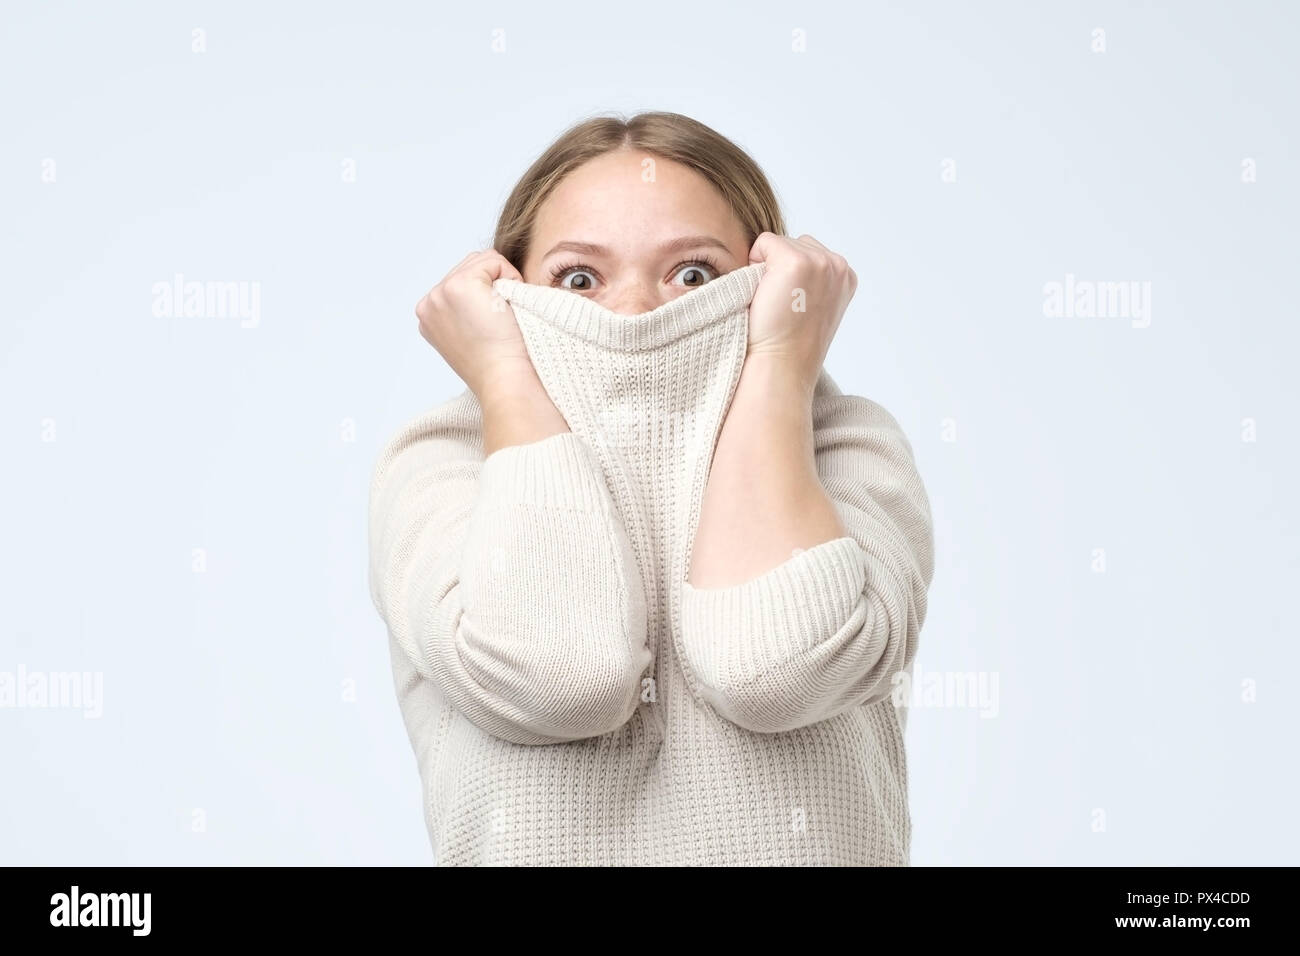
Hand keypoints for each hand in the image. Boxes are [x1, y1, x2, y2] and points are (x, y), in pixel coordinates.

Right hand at [415, 249, 534, 399]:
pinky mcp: (460, 285)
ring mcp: (441, 293)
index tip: (493, 325)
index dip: (487, 293)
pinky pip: (494, 261)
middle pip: (470, 265)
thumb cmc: (499, 365)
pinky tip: (507, 308)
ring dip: (502, 281)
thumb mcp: (472, 335)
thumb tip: (486, 288)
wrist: (504, 380)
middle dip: (493, 284)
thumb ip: (466, 310)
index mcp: (429, 316)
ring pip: (481, 261)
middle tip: (503, 319)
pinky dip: (510, 278)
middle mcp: (429, 303)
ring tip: (504, 314)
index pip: (460, 278)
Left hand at [745, 232, 856, 394]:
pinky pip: (764, 243)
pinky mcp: (797, 262)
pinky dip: (755, 264)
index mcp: (845, 277)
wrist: (780, 365)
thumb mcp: (813, 308)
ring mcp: (820, 262)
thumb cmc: (788, 345)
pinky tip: (765, 295)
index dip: (789, 278)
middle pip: (794, 244)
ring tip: (774, 302)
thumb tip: (786, 266)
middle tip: (781, 307)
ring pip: (779, 243)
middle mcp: (838, 267)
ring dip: (768, 268)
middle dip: (779, 269)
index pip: (808, 253)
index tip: (791, 308)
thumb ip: (811, 282)